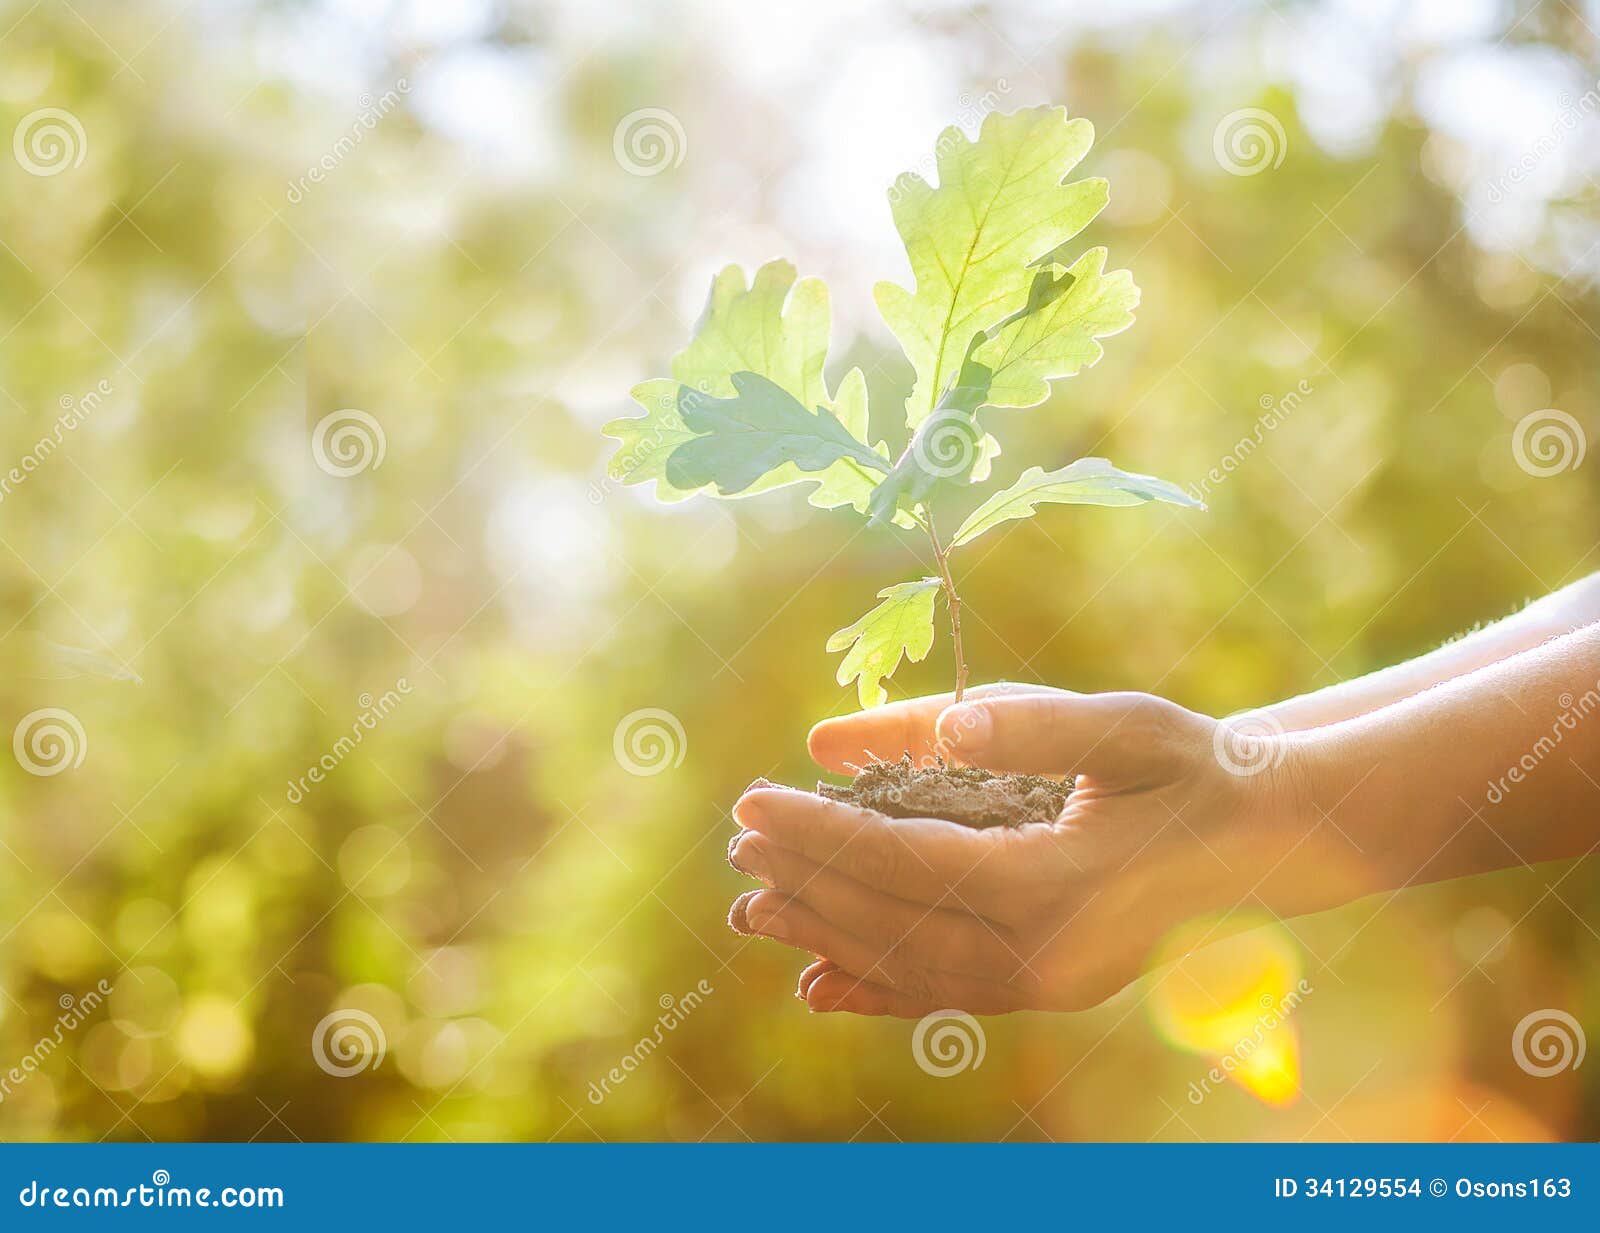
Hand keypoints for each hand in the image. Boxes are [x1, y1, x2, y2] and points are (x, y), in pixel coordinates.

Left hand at [727, 685, 1322, 1015]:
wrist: (1265, 839)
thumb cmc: (1194, 768)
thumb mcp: (1120, 728)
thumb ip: (1021, 725)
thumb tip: (927, 725)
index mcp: (1059, 887)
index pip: (908, 864)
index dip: (822, 834)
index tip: (752, 802)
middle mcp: (1045, 957)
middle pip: (894, 923)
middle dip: (809, 881)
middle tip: (741, 842)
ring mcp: (1046, 987)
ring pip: (908, 969)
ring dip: (825, 935)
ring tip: (754, 904)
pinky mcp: (1046, 991)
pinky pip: (942, 998)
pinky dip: (874, 990)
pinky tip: (818, 983)